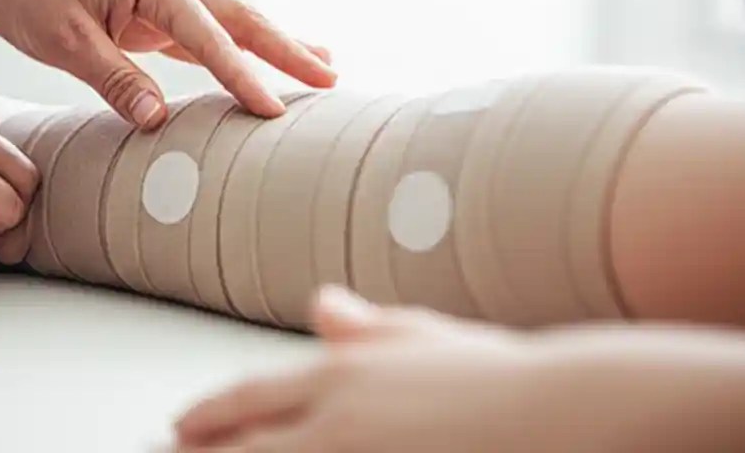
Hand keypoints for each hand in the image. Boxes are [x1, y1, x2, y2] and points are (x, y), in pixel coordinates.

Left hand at [0, 0, 335, 128]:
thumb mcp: (65, 42)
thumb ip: (116, 79)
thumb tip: (159, 120)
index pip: (209, 36)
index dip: (242, 75)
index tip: (273, 109)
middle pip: (241, 20)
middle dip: (287, 50)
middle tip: (331, 79)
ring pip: (231, 25)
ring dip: (275, 46)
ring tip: (322, 69)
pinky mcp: (154, 13)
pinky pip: (208, 35)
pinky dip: (239, 52)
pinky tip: (263, 65)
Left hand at [175, 287, 545, 451]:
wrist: (563, 414)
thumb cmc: (500, 378)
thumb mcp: (424, 339)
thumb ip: (365, 329)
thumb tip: (322, 306)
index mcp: (340, 375)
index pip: (250, 398)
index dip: (208, 415)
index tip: (181, 427)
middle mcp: (334, 421)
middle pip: (242, 448)